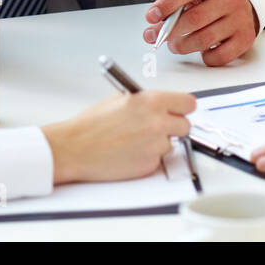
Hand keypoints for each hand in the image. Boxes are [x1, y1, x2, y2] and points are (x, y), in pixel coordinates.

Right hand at [42, 90, 195, 183]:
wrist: (76, 148)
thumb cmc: (92, 124)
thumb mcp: (121, 99)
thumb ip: (146, 101)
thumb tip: (161, 105)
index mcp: (152, 101)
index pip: (188, 103)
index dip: (182, 108)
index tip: (178, 111)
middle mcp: (158, 123)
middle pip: (185, 126)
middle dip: (173, 127)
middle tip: (157, 127)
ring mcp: (155, 145)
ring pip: (170, 144)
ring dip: (158, 143)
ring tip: (134, 141)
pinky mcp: (150, 164)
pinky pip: (158, 159)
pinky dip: (147, 157)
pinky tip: (129, 152)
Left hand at [142, 0, 258, 65]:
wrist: (241, 4)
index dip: (167, 4)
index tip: (151, 16)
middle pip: (195, 18)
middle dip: (169, 31)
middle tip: (155, 35)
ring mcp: (240, 18)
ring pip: (204, 39)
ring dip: (182, 45)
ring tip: (174, 44)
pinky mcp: (245, 39)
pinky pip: (218, 56)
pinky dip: (204, 57)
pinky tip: (198, 49)